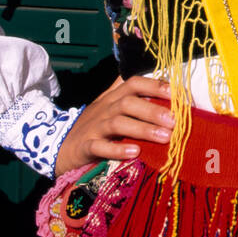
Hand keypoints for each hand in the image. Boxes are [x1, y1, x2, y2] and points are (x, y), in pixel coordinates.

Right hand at [55, 75, 173, 175]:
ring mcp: (95, 127)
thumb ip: (132, 94)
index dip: (155, 85)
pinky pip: (100, 147)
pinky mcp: (86, 146)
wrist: (60, 146)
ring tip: (165, 137)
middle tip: (175, 121)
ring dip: (143, 129)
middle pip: (128, 103)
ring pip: (118, 123)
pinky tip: (134, 153)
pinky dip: (117, 150)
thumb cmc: (96, 124)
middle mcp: (105, 108)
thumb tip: (165, 83)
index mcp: (114, 97)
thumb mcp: (111, 105)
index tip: (176, 93)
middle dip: (153, 111)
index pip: (134, 83)